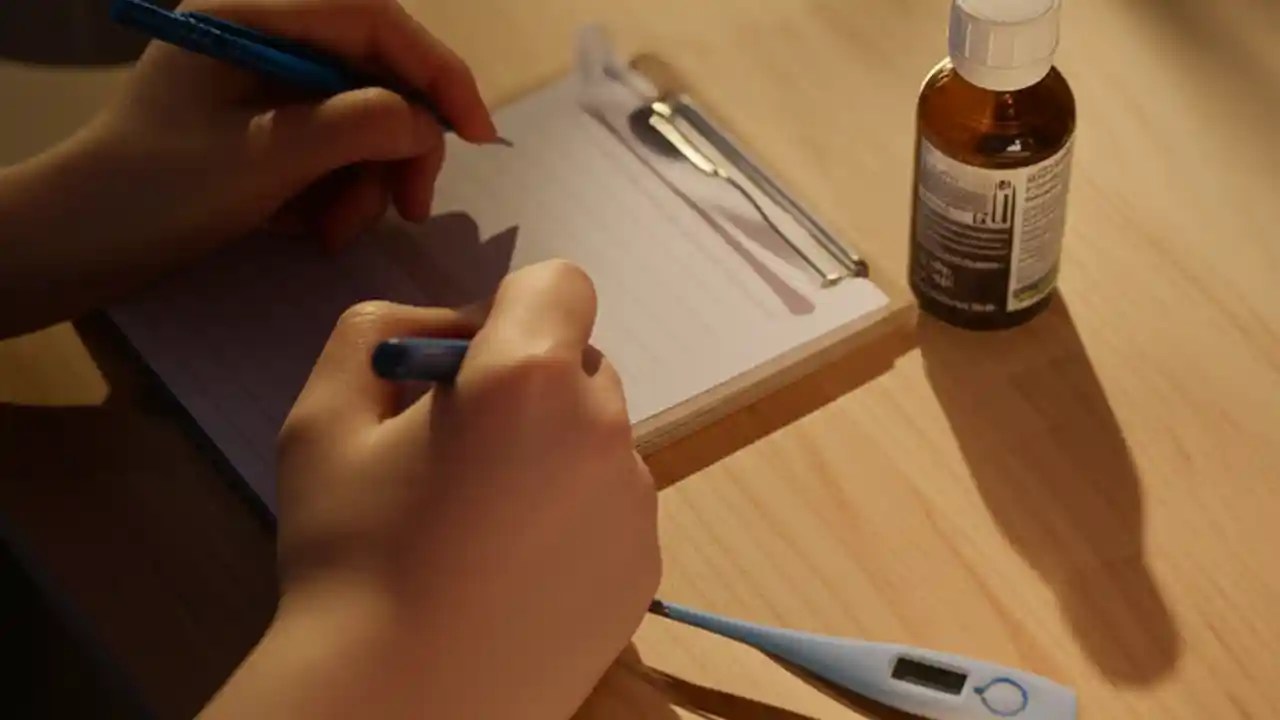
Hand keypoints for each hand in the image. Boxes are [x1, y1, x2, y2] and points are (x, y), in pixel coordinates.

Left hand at [0, 0, 496, 337]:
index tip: (477, 133)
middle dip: (398, 144)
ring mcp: (263, 84)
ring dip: (365, 181)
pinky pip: (329, 149)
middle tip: (407, 210)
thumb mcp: (264, 157)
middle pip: (375, 73)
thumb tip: (425, 122)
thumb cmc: (155, 192)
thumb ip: (356, 125)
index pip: (375, 19)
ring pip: (359, 120)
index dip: (438, 70)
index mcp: (254, 13)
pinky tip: (312, 229)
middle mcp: (265, 37)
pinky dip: (336, 191)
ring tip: (336, 234)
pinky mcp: (260, 128)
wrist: (73, 245)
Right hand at [207, 261, 661, 719]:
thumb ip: (378, 332)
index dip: (511, 311)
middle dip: (529, 383)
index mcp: (528, 377)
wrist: (402, 705)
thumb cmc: (348, 557)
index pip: (560, 284)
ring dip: (553, 452)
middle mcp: (604, 428)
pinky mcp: (646, 567)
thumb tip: (451, 332)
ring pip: (597, 439)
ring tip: (485, 526)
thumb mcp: (321, 418)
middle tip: (461, 453)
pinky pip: (612, 507)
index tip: (465, 371)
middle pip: (582, 363)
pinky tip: (516, 573)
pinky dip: (575, 517)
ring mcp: (636, 503)